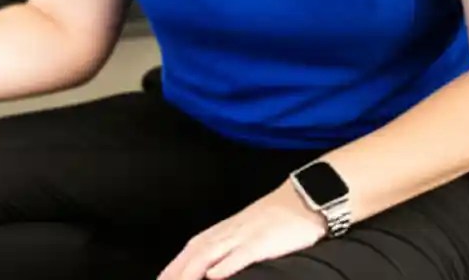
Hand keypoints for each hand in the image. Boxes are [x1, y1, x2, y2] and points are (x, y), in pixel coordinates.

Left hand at [158, 182, 326, 279]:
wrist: (307, 198)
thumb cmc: (281, 218)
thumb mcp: (252, 231)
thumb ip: (233, 246)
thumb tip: (216, 266)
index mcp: (226, 230)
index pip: (192, 248)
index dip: (175, 265)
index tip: (161, 279)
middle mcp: (230, 232)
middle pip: (195, 252)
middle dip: (176, 271)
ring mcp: (246, 236)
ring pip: (211, 253)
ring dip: (191, 271)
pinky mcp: (264, 242)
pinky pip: (242, 254)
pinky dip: (226, 265)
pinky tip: (213, 276)